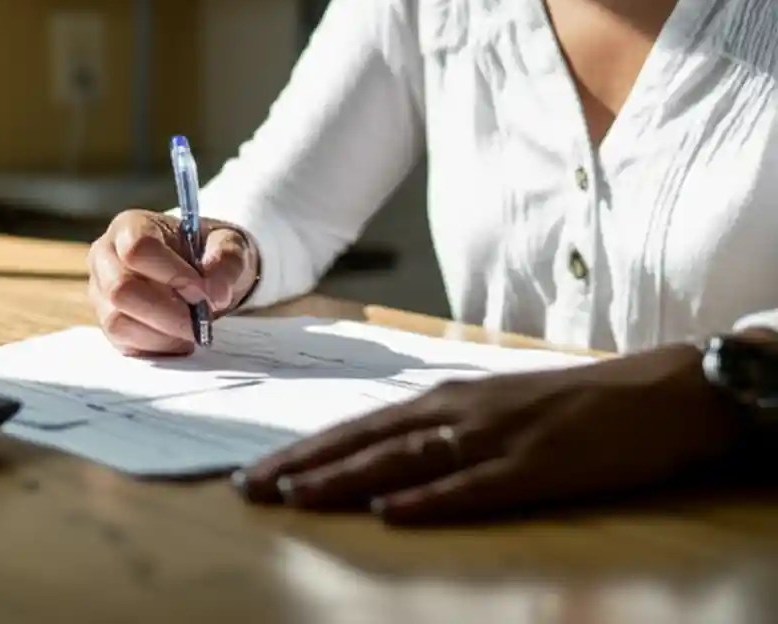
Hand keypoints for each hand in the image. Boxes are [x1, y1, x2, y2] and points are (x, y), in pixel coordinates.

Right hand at [88, 210, 258, 355]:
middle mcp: (106, 257)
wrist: (197, 274)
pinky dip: (157, 347)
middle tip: (201, 322)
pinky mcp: (106, 323)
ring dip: (163, 333)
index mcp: (131, 226)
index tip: (203, 292)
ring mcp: (101, 292)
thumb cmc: (207, 252)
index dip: (172, 274)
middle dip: (168, 313)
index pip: (137, 249)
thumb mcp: (228, 245)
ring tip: (192, 330)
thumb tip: (215, 293)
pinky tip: (179, 339)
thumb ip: (227, 262)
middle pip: (121, 289)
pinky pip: (124, 343)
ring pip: (118, 321)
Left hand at [234, 344, 747, 524]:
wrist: (657, 391)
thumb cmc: (568, 402)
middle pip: (364, 441)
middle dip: (302, 465)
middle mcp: (458, 413)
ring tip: (295, 497)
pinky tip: (394, 513)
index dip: (304, 451)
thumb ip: (437, 427)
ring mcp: (496, 439)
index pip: (358, 428)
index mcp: (444, 401)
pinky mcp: (538, 467)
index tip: (255, 471)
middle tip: (248, 487)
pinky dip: (432, 500)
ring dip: (345, 479)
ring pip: (405, 460)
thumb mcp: (491, 406)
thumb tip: (378, 455)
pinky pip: (476, 488)